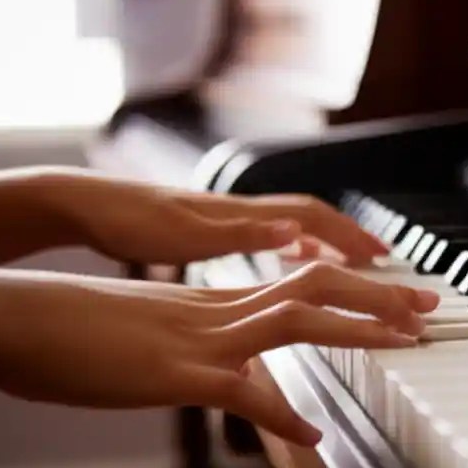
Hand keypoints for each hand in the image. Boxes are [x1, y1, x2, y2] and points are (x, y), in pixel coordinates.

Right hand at [0, 262, 438, 444]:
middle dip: (377, 295)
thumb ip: (195, 342)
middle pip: (314, 287)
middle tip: (428, 304)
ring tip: (404, 339)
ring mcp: (198, 338)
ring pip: (295, 318)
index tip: (394, 293)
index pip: (297, 283)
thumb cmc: (74, 327)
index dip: (351, 287)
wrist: (18, 318)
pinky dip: (282, 412)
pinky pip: (242, 391)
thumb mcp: (148, 328)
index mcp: (212, 301)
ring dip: (356, 328)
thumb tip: (229, 366)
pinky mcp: (173, 373)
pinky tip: (312, 432)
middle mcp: (216, 311)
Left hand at [51, 172, 389, 265]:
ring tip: (353, 262)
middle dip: (352, 238)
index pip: (314, 218)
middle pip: (313, 219)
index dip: (352, 237)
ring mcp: (226, 219)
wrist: (82, 205)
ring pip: (292, 226)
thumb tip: (294, 231)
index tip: (383, 257)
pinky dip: (292, 246)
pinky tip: (291, 259)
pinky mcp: (209, 229)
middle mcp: (240, 212)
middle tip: (384, 261)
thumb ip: (241, 236)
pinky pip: (268, 235)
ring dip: (328, 242)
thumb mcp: (184, 236)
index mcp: (239, 214)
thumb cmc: (125, 221)